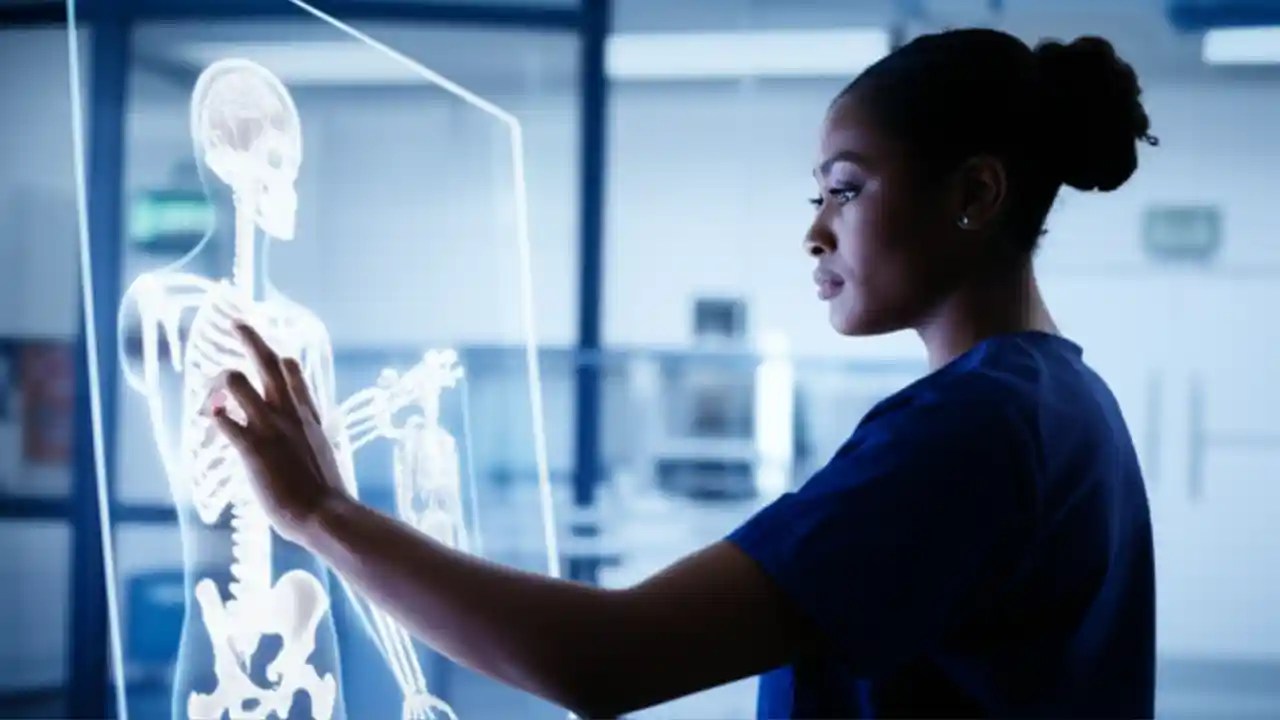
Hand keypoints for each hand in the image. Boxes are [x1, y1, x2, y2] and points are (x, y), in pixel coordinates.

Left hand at [208, 321, 350, 545]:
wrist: (327, 515)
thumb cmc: (326, 495)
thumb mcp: (321, 456)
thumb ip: (308, 443)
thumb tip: (304, 448)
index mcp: (308, 415)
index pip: (293, 372)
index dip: (278, 359)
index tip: (270, 353)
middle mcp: (289, 413)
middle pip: (267, 362)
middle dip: (250, 338)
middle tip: (236, 323)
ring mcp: (270, 428)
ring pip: (238, 382)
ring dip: (221, 381)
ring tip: (211, 393)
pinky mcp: (252, 448)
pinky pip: (224, 420)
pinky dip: (214, 415)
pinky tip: (211, 417)